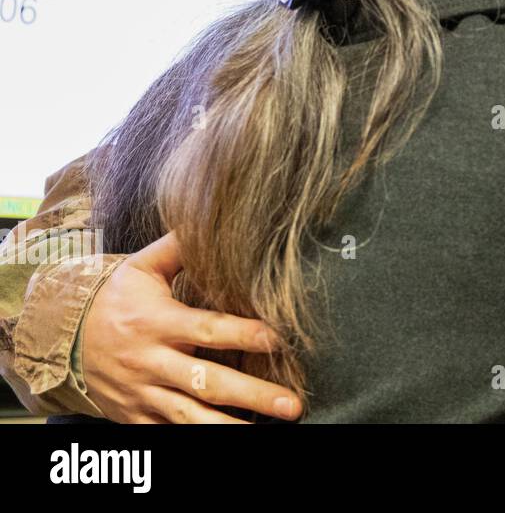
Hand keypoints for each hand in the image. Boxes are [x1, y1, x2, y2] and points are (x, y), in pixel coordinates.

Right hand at [81, 232, 302, 423]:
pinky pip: (168, 436)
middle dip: (252, 395)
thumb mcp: (139, 268)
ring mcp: (143, 395)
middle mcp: (152, 362)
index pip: (208, 330)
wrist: (59, 338)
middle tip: (293, 404)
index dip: (244, 335)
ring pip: (190, 417)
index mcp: (158, 323)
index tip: (280, 339)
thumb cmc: (114, 299)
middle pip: (208, 382)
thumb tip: (210, 216)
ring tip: (268, 432)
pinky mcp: (135, 419)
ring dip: (230, 428)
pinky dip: (196, 440)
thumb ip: (178, 247)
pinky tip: (232, 438)